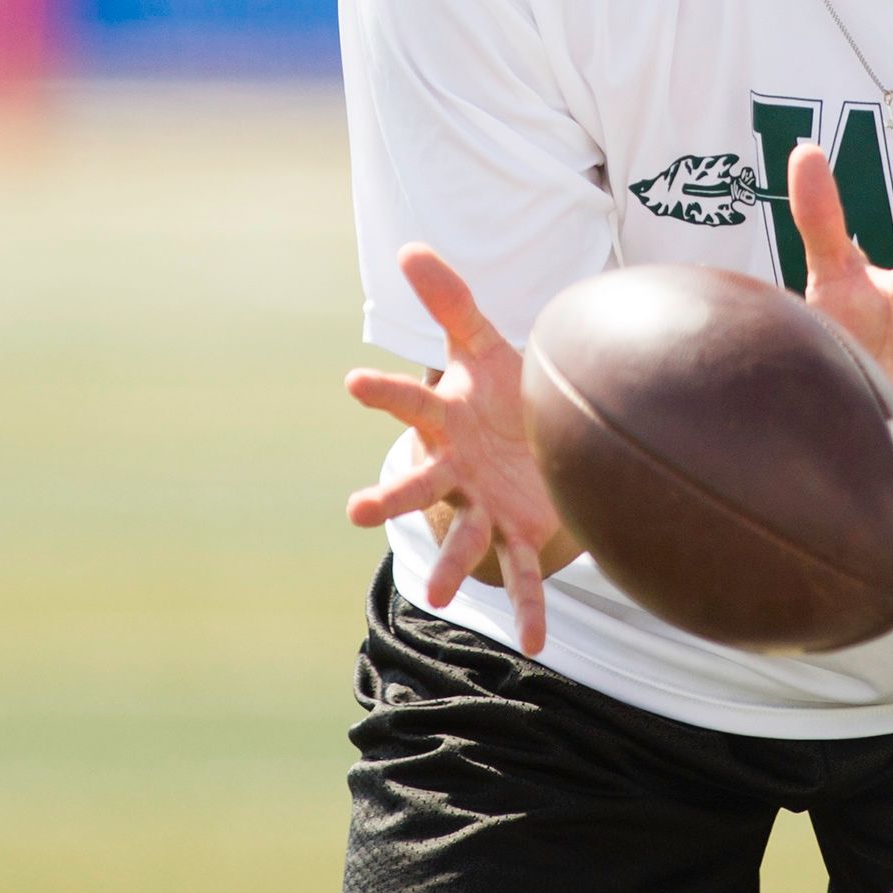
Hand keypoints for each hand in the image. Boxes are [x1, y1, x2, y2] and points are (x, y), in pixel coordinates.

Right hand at [345, 247, 574, 652]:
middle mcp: (456, 470)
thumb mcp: (482, 344)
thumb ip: (450, 302)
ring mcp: (484, 506)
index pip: (409, 403)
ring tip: (434, 592)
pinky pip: (527, 576)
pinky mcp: (522, 533)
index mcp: (445, 421)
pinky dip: (533, 609)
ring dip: (450, 565)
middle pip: (419, 483)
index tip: (354, 381)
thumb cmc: (500, 391)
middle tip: (354, 510)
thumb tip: (409, 247)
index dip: (384, 392)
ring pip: (463, 538)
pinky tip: (538, 646)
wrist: (535, 439)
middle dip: (390, 495)